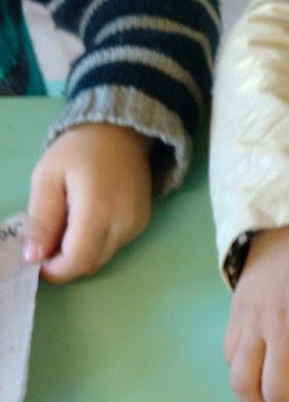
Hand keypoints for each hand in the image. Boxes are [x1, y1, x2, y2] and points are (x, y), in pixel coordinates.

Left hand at [24, 123, 153, 280]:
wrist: (121, 132)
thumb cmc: (78, 150)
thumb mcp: (47, 178)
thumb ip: (40, 219)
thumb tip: (33, 257)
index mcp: (97, 209)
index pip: (77, 260)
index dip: (55, 270)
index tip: (37, 260)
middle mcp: (123, 222)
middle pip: (91, 264)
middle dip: (65, 264)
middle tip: (48, 242)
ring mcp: (136, 224)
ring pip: (102, 258)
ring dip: (80, 254)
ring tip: (67, 225)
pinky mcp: (142, 223)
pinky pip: (114, 246)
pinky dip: (96, 244)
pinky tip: (87, 221)